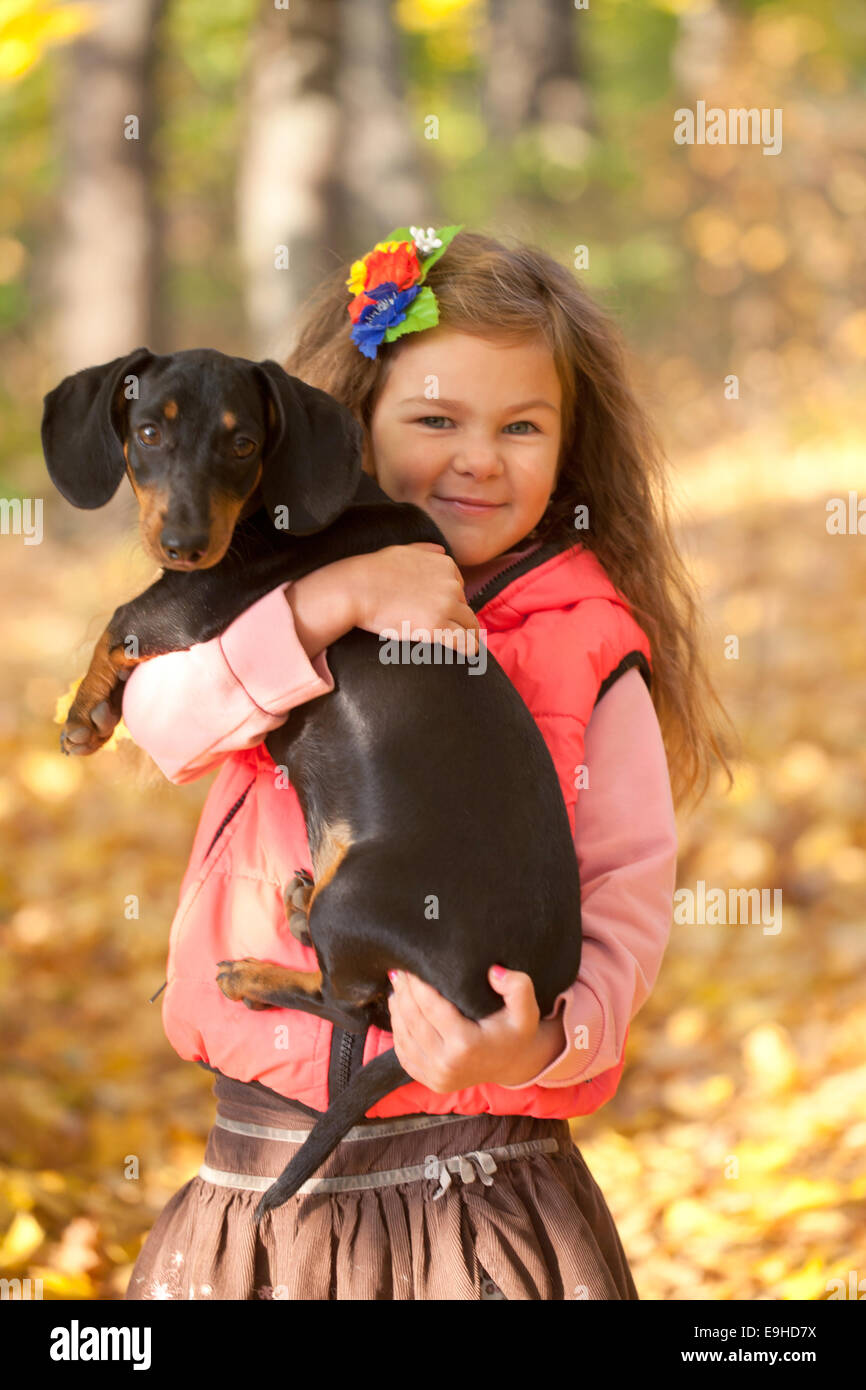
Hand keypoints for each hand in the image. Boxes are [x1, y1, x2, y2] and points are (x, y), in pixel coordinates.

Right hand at [350, 543, 480, 655]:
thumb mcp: (403, 551)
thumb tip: (440, 550)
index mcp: (445, 564)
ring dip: (469, 633)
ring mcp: (445, 606)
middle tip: (447, 628)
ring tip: (468, 643)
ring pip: (469, 624)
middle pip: (463, 605)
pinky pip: (463, 641)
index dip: (451, 600)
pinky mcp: (436, 627)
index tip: (443, 610)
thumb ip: (425, 550)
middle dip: (456, 616)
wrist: (357, 588)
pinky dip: (468, 647)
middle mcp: (450, 584)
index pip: (459, 586)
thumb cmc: (374, 571)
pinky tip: (470, 652)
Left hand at [386, 965, 563, 1089]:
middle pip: (413, 1020)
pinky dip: (397, 1029)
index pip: (430, 1007)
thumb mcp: (526, 1009)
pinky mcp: (429, 1081)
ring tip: (398, 986)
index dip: (417, 984)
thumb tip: (493, 973)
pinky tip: (398, 1010)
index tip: (412, 966)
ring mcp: (435, 1076)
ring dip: (396, 1009)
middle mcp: (446, 1064)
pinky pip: (403, 1053)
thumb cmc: (516, 1031)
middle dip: (404, 993)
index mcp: (466, 1045)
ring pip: (403, 1036)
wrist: (512, 1065)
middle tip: (400, 971)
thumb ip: (518, 986)